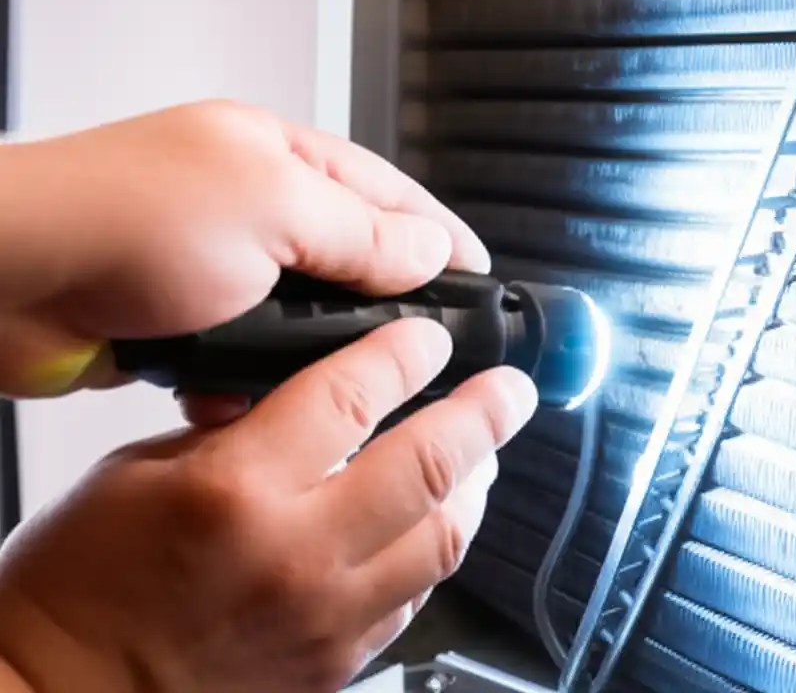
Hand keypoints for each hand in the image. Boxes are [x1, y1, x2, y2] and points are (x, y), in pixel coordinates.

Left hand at [0, 99, 489, 397]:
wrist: (5, 284)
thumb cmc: (116, 219)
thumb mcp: (272, 209)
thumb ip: (362, 234)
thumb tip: (430, 251)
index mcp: (278, 157)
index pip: (390, 196)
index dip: (442, 239)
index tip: (484, 281)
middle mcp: (250, 208)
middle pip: (351, 265)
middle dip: (378, 310)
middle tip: (423, 351)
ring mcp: (215, 270)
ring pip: (301, 327)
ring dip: (308, 359)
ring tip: (328, 383)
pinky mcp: (184, 326)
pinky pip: (246, 366)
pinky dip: (251, 386)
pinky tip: (249, 397)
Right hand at [0, 319, 537, 691]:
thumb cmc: (81, 586)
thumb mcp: (140, 469)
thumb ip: (240, 430)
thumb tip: (313, 402)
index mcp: (237, 489)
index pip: (353, 396)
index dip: (406, 355)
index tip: (429, 339)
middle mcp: (296, 554)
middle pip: (430, 466)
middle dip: (485, 414)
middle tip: (510, 390)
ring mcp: (327, 616)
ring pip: (445, 537)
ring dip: (477, 485)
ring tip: (486, 452)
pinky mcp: (337, 663)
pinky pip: (416, 596)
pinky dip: (436, 550)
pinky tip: (439, 523)